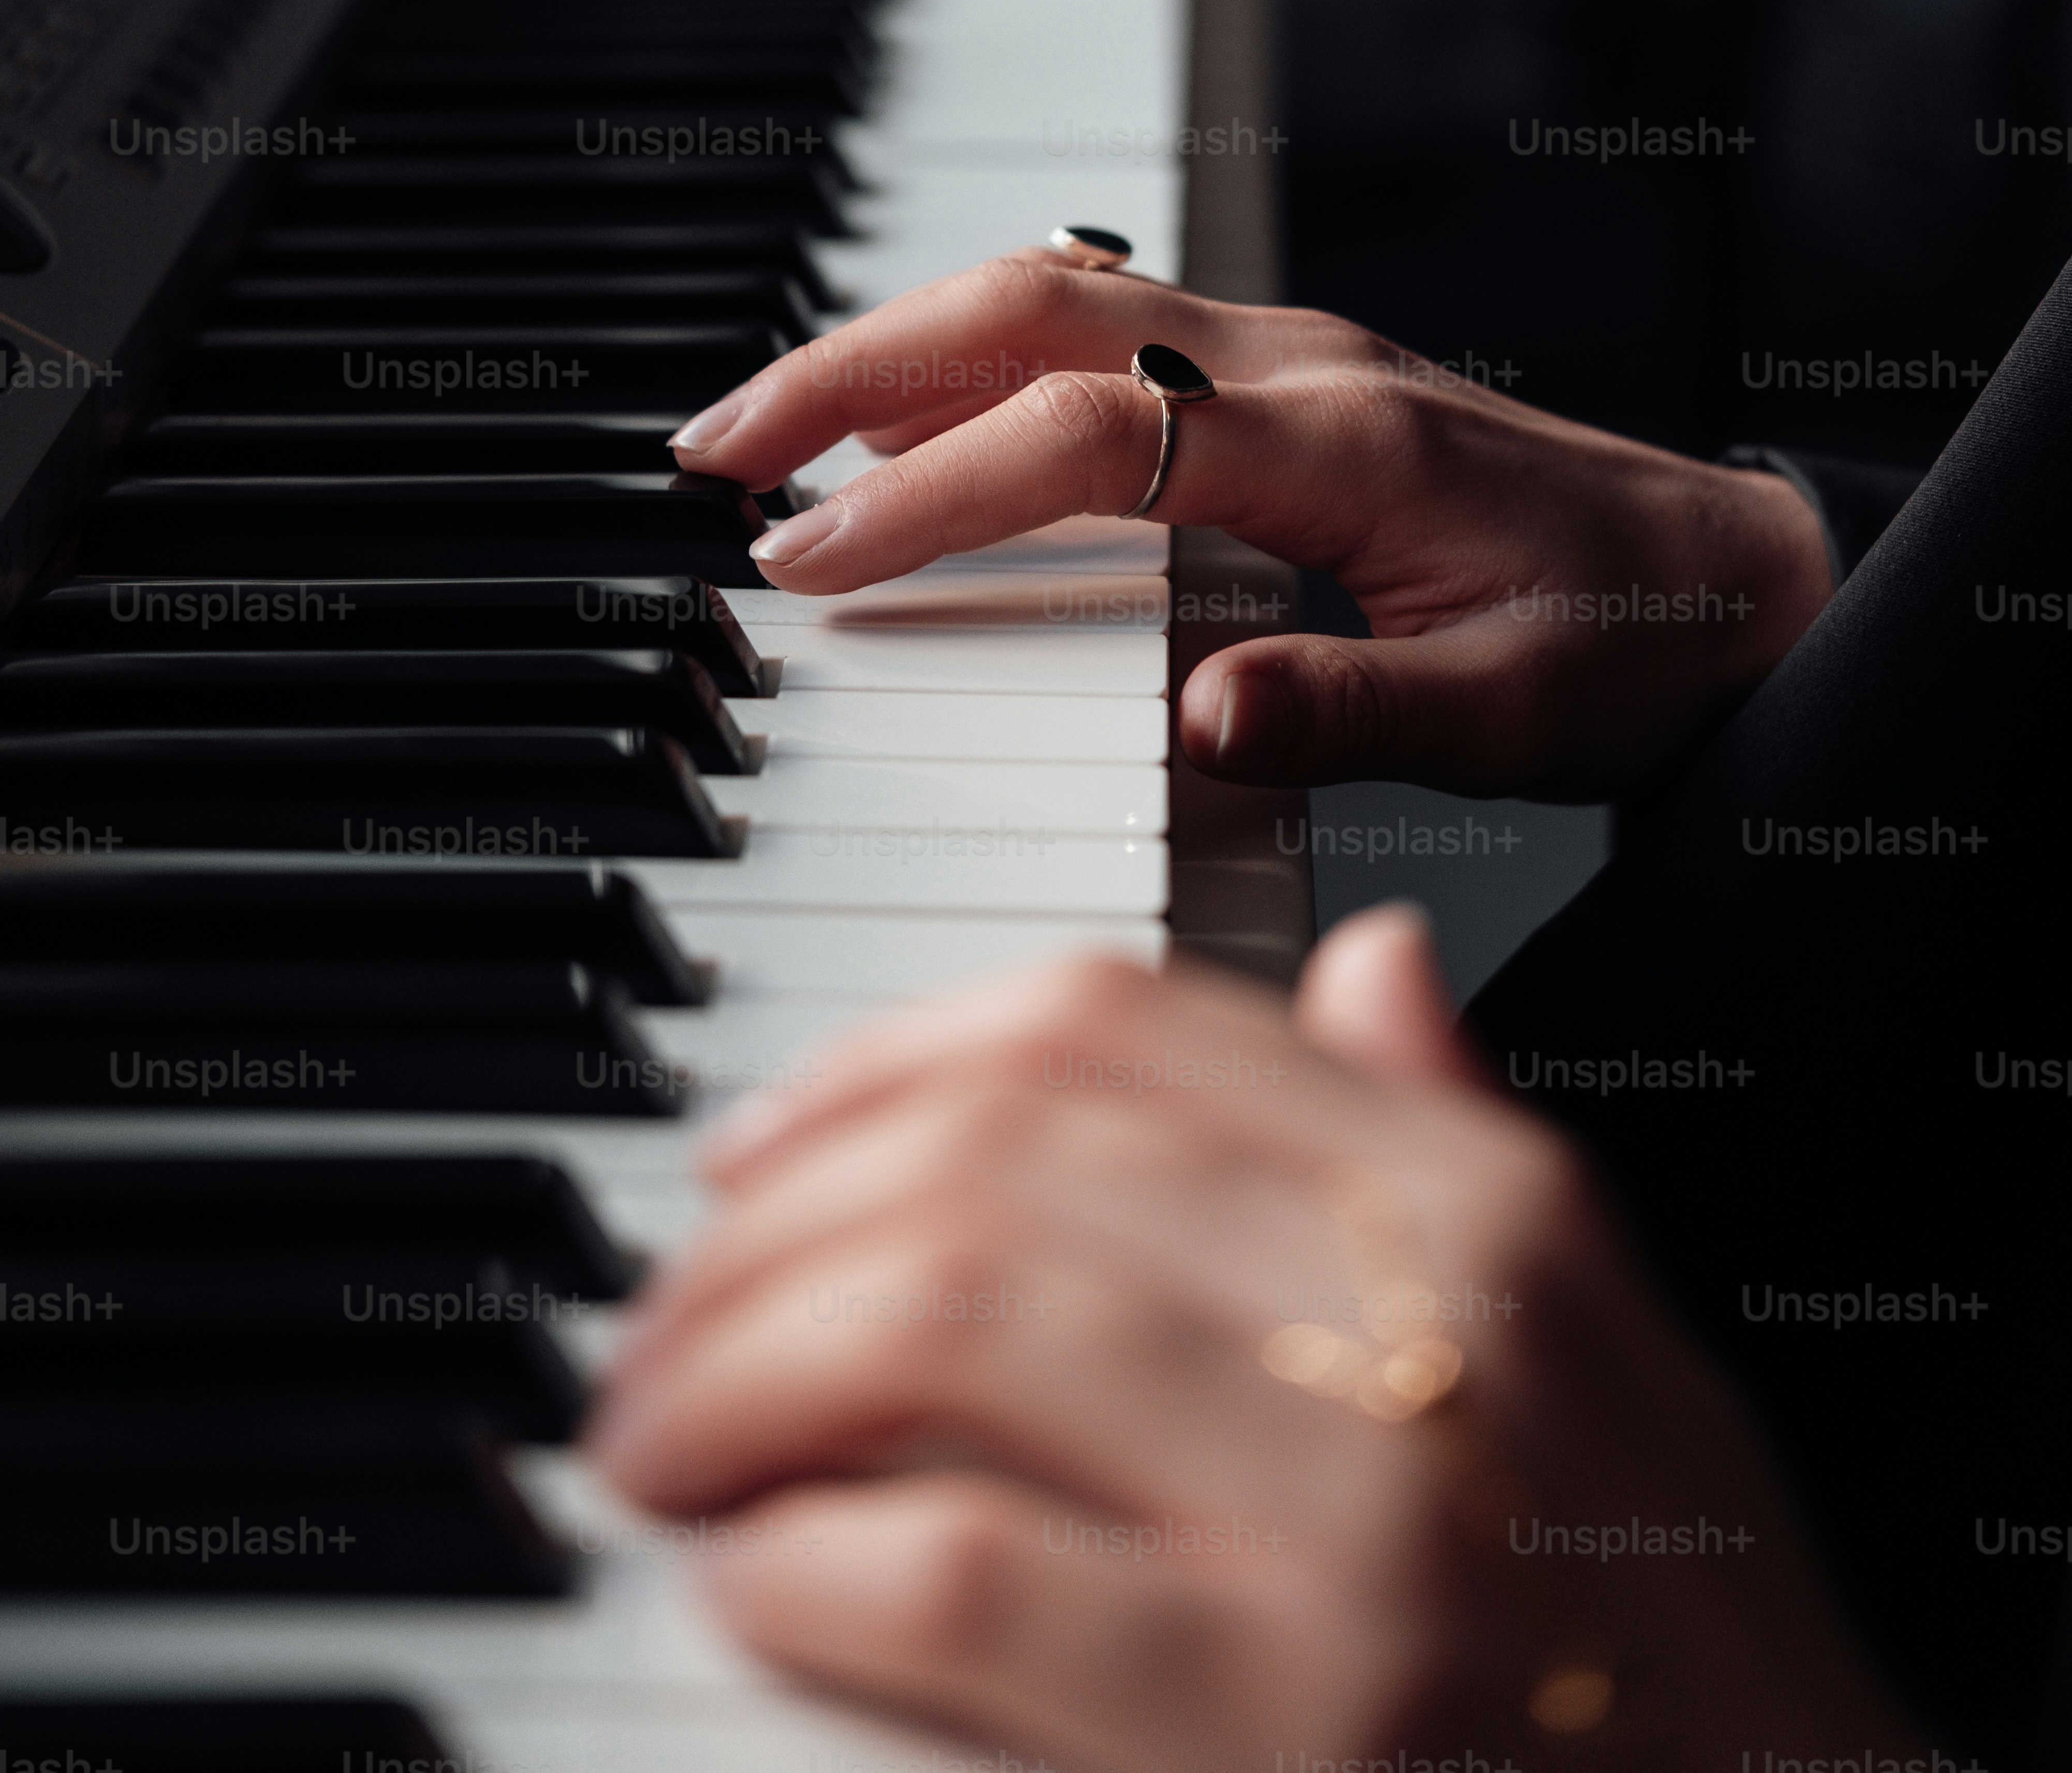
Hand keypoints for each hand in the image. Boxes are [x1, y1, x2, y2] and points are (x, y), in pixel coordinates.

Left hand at [589, 915, 1919, 1772]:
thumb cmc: (1675, 1603)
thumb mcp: (1608, 1323)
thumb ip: (1456, 1124)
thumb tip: (1367, 955)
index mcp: (1475, 1201)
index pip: (1105, 1023)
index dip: (884, 1062)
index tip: (764, 1144)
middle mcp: (1416, 1313)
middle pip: (990, 1156)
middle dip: (772, 1228)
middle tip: (669, 1319)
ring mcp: (1348, 1519)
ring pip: (945, 1326)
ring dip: (743, 1377)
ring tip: (663, 1440)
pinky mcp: (1274, 1719)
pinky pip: (957, 1575)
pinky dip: (808, 1565)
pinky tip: (757, 1577)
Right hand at [671, 251, 1830, 796]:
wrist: (1747, 577)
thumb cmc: (1641, 640)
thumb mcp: (1519, 709)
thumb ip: (1354, 708)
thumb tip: (1196, 721)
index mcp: (1337, 441)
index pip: (1079, 440)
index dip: (928, 496)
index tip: (806, 561)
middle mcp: (1295, 363)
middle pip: (1027, 315)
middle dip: (851, 367)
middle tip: (716, 449)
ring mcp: (1286, 352)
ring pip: (1049, 298)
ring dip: (897, 343)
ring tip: (773, 424)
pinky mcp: (1282, 377)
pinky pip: (1097, 326)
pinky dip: (979, 351)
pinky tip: (918, 414)